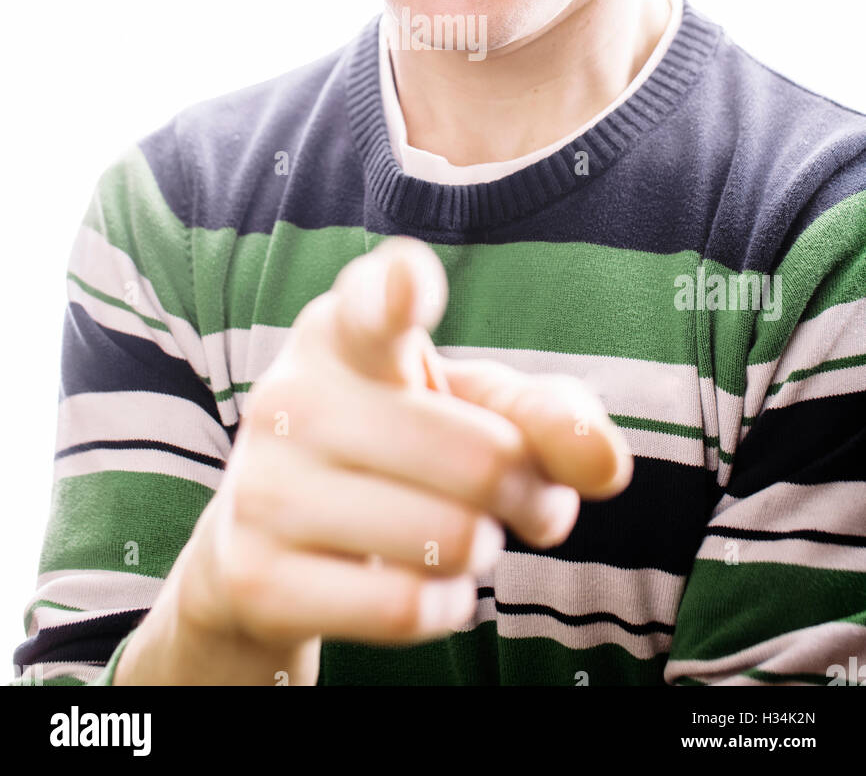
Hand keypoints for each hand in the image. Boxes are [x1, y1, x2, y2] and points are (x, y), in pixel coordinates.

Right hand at [174, 235, 631, 669]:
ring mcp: (264, 486)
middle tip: (512, 499)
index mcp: (344, 332)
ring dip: (481, 551)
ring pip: (450, 540)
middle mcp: (292, 396)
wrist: (270, 541)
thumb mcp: (474, 409)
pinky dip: (444, 606)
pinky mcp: (254, 576)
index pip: (373, 303)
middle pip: (483, 459)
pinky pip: (407, 608)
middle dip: (528, 494)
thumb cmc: (399, 448)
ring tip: (448, 533)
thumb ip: (552, 414)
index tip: (408, 289)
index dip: (398, 292)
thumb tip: (604, 464)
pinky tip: (420, 583)